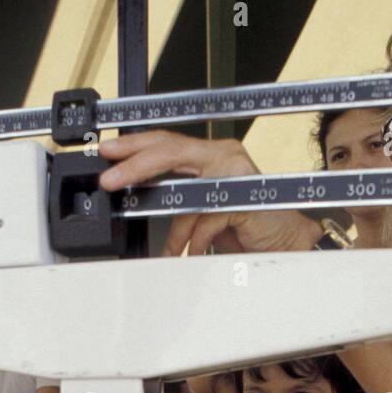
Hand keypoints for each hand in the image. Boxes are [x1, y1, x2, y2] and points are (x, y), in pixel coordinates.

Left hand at [99, 130, 318, 256]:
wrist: (284, 242)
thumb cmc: (243, 226)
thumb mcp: (202, 207)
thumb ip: (178, 195)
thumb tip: (135, 194)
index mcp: (211, 153)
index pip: (166, 140)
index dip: (134, 145)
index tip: (107, 153)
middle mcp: (222, 154)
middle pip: (169, 152)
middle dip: (134, 166)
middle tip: (110, 179)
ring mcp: (233, 174)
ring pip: (185, 194)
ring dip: (173, 230)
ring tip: (169, 250)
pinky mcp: (241, 198)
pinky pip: (204, 220)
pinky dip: (195, 242)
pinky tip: (195, 252)